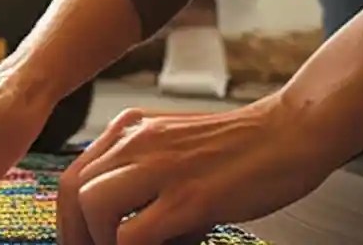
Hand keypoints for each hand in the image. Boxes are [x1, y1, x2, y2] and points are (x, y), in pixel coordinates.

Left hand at [58, 94, 335, 244]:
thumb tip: (121, 232)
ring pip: (93, 207)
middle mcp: (137, 140)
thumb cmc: (242, 150)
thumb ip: (144, 179)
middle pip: (73, 192)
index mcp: (129, 128)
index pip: (73, 178)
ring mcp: (162, 166)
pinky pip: (134, 235)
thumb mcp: (177, 152)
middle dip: (76, 236)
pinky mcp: (190, 196)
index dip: (70, 222)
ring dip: (103, 242)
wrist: (293, 133)